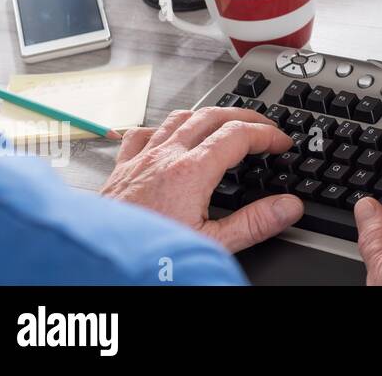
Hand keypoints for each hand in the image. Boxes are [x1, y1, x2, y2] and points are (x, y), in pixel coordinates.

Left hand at [101, 107, 304, 251]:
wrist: (94, 266)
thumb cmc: (146, 256)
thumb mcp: (211, 244)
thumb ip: (254, 224)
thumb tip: (287, 207)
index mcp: (190, 171)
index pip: (238, 134)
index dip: (266, 134)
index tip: (281, 143)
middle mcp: (164, 157)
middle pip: (212, 115)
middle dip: (245, 115)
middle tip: (264, 126)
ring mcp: (140, 160)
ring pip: (179, 116)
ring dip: (208, 114)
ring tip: (225, 121)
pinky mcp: (120, 170)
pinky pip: (142, 133)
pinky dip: (163, 127)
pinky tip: (168, 134)